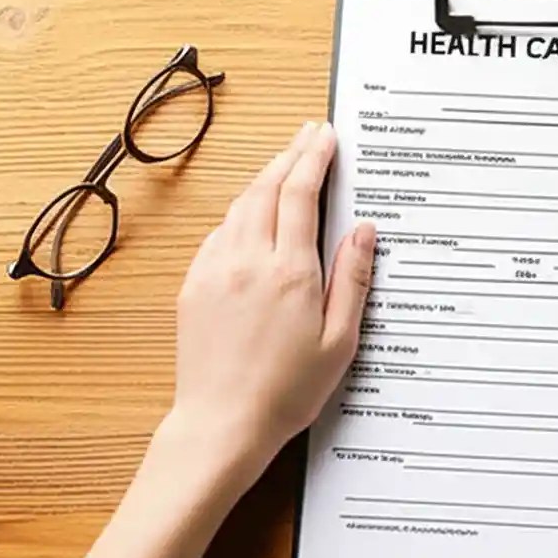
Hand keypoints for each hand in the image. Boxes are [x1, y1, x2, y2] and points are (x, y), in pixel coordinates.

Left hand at [170, 121, 375, 466]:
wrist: (222, 423)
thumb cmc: (286, 391)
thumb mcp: (339, 341)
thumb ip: (352, 279)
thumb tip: (363, 230)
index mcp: (290, 271)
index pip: (302, 194)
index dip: (314, 158)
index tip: (325, 137)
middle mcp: (248, 260)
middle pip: (268, 187)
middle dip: (290, 154)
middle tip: (308, 134)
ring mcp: (215, 270)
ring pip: (240, 205)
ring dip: (264, 177)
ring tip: (284, 163)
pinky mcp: (194, 286)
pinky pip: (218, 233)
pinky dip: (238, 212)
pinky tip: (250, 214)